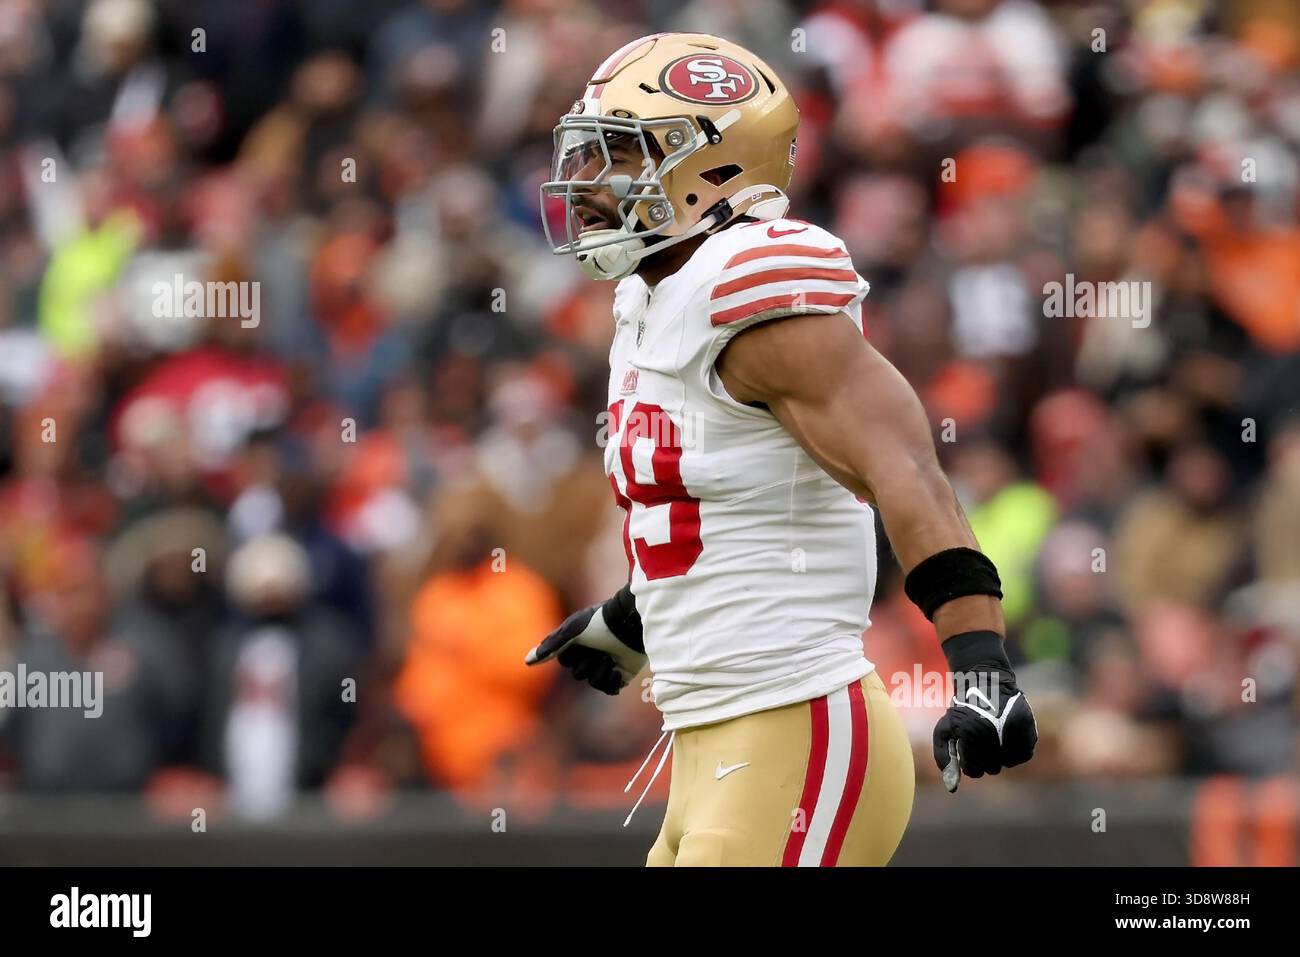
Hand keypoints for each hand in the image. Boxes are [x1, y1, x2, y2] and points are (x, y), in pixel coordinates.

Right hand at [525, 584, 645, 694]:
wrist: (632, 625)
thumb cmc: (601, 623)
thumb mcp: (571, 631)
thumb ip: (550, 647)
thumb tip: (526, 662)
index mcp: (579, 643)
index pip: (565, 662)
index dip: (572, 657)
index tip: (582, 644)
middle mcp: (592, 654)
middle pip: (578, 674)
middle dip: (588, 664)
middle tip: (600, 651)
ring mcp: (607, 665)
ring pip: (593, 683)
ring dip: (601, 672)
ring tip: (611, 660)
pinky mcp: (622, 674)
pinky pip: (610, 690)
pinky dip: (613, 682)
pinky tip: (618, 670)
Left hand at [933, 631, 1036, 791]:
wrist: (985, 683)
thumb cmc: (962, 710)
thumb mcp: (945, 730)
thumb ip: (944, 758)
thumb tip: (951, 787)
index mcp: (970, 736)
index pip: (973, 771)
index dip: (969, 764)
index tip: (969, 752)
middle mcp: (992, 735)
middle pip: (992, 768)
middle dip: (985, 760)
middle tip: (982, 744)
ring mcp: (1012, 733)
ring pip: (1008, 763)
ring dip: (1000, 755)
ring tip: (994, 739)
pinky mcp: (1027, 729)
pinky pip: (1023, 754)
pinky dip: (1016, 751)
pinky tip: (1007, 738)